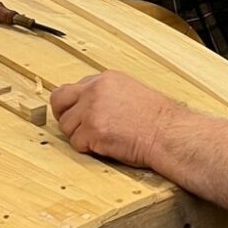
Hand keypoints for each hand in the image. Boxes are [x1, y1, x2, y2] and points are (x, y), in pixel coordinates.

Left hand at [51, 71, 175, 166]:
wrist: (168, 133)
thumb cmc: (157, 119)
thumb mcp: (131, 92)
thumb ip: (107, 94)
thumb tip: (88, 104)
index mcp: (106, 78)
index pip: (73, 87)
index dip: (75, 104)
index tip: (81, 114)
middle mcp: (95, 90)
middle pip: (59, 100)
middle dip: (64, 115)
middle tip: (76, 128)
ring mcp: (92, 110)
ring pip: (67, 126)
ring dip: (80, 136)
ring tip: (102, 138)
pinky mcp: (93, 130)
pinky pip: (76, 143)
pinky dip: (88, 149)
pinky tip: (106, 146)